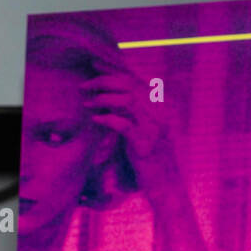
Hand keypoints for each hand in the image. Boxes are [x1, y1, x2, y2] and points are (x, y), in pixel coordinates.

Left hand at [79, 61, 174, 180]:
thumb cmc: (151, 159)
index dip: (114, 70)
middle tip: (84, 85)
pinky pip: (123, 125)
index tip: (94, 65)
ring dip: (103, 98)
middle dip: (104, 81)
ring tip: (87, 103)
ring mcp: (154, 129)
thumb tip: (108, 97)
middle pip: (130, 85)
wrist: (166, 185)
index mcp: (159, 107)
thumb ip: (130, 113)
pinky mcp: (145, 145)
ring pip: (128, 100)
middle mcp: (159, 114)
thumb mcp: (142, 130)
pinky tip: (95, 119)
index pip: (135, 79)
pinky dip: (107, 119)